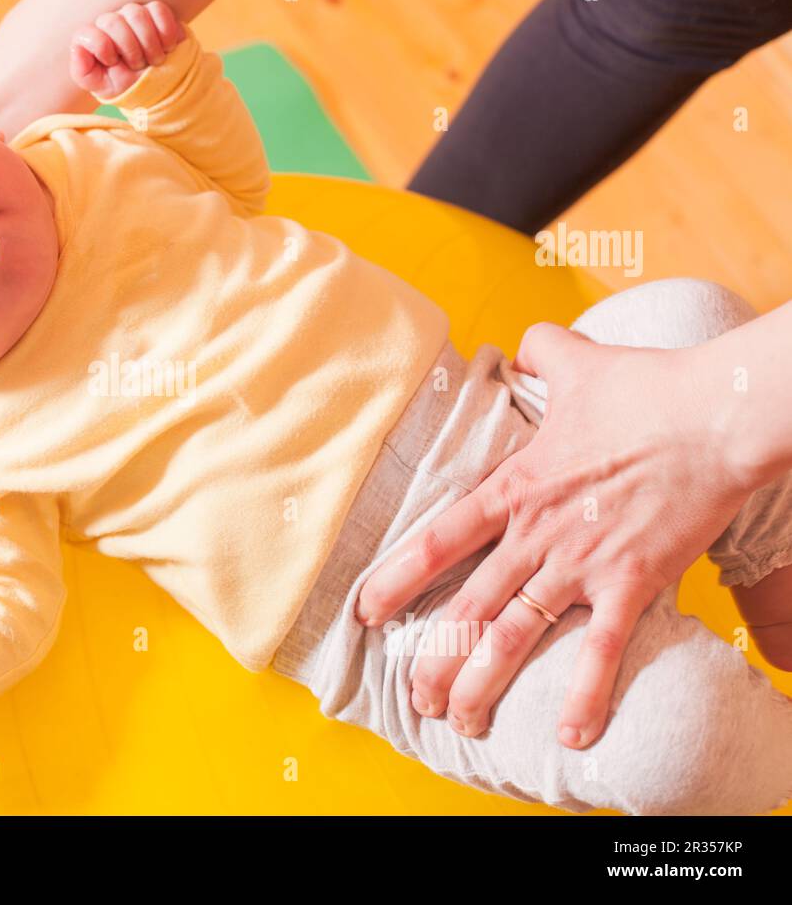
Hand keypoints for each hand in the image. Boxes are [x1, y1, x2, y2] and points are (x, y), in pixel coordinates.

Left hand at [69, 0, 185, 99]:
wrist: (154, 87)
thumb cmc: (123, 85)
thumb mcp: (101, 86)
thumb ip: (83, 72)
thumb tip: (78, 48)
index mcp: (93, 38)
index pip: (88, 33)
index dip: (103, 49)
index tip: (114, 63)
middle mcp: (111, 22)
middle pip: (114, 22)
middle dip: (130, 49)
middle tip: (139, 65)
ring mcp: (132, 15)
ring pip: (137, 14)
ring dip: (149, 43)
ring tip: (154, 60)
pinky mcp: (155, 13)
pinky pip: (159, 10)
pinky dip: (166, 32)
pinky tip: (167, 47)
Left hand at [356, 324, 754, 749]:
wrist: (716, 414)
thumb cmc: (647, 387)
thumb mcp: (578, 360)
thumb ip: (540, 353)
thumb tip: (522, 345)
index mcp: (516, 488)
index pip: (440, 540)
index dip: (399, 578)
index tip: (366, 609)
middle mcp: (536, 533)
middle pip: (468, 606)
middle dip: (434, 657)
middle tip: (410, 694)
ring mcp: (580, 562)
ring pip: (515, 635)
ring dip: (483, 684)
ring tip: (459, 722)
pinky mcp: (632, 583)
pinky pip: (600, 650)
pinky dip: (585, 696)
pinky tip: (570, 737)